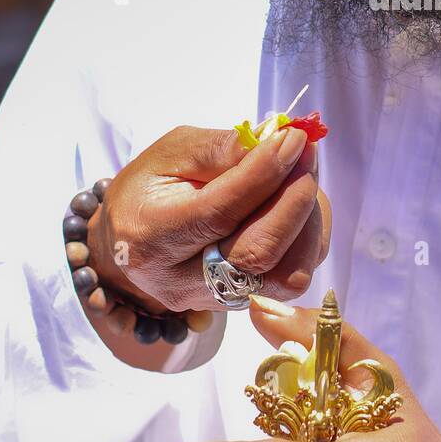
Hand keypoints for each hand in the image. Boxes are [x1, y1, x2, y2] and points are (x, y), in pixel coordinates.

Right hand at [88, 126, 330, 313]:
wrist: (132, 239)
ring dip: (308, 220)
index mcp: (151, 236)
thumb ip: (222, 148)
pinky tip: (297, 203)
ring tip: (301, 176)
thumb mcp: (173, 152)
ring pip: (286, 275)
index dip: (265, 174)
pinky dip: (308, 237)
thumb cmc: (151, 187)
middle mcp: (181, 282)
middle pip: (258, 253)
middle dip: (295, 198)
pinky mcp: (243, 304)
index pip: (219, 213)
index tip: (293, 137)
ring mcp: (214, 301)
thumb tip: (278, 140)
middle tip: (307, 153)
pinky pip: (292, 276)